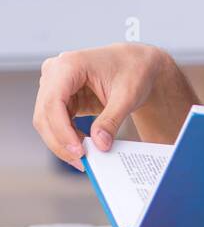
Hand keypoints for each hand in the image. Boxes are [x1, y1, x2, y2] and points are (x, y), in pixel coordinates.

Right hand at [33, 43, 172, 168]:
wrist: (136, 64)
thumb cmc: (132, 70)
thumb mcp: (127, 95)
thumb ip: (111, 120)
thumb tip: (99, 144)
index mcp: (69, 64)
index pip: (53, 101)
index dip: (61, 130)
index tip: (77, 151)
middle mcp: (55, 72)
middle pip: (45, 114)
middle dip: (60, 142)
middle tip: (81, 162)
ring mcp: (54, 85)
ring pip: (46, 121)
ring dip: (62, 142)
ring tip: (84, 157)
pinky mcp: (60, 98)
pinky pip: (56, 122)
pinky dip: (67, 137)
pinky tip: (82, 146)